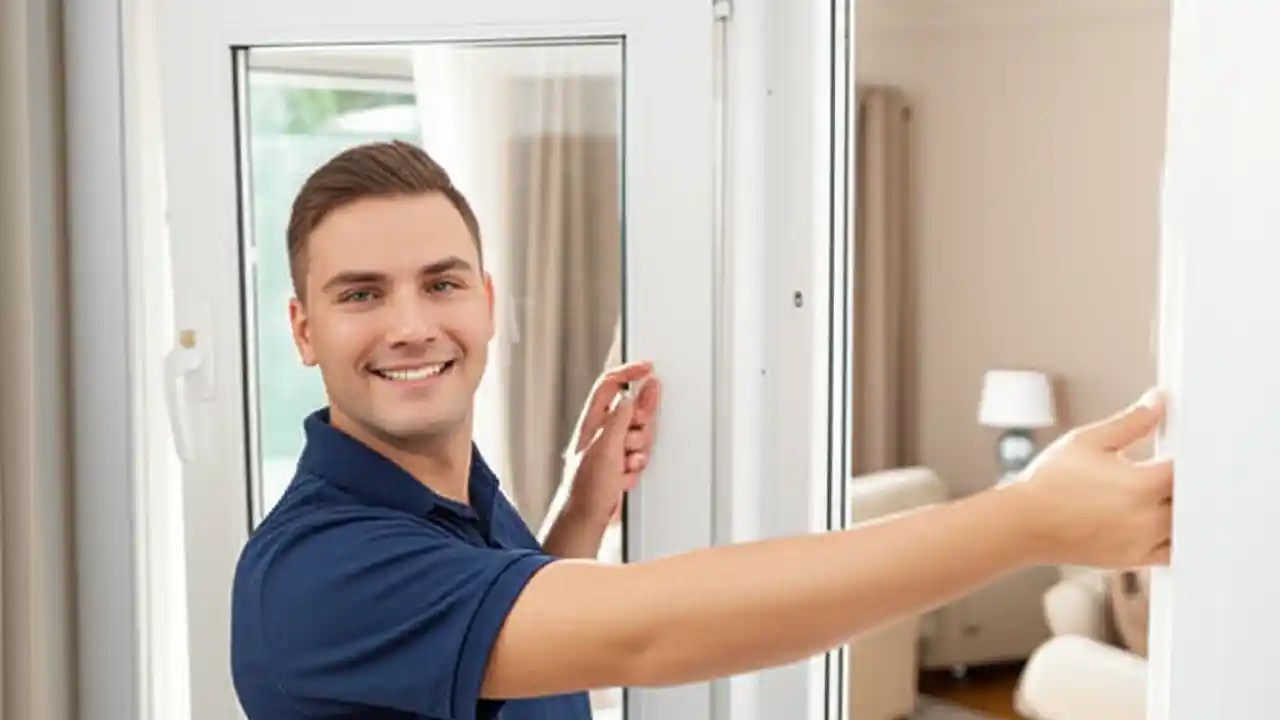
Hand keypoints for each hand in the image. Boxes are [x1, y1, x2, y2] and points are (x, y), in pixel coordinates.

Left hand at [565, 361, 661, 524]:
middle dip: (640, 424)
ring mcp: (612, 448)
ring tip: (624, 464)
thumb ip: (620, 420)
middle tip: (633, 438)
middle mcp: (601, 431)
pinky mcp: (621, 464)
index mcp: (592, 421)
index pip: (610, 385)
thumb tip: (630, 396)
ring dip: (639, 450)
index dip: (629, 372)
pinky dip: (637, 465)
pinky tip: (624, 476)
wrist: (586, 518)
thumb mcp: (606, 449)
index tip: (648, 368)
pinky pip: (641, 454)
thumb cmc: (585, 487)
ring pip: (641, 434)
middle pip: (633, 409)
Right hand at [1008, 388, 1173, 567]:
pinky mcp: (1133, 559)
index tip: (1176, 447)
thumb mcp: (1088, 441)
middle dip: (1185, 482)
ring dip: (1181, 510)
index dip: (1189, 455)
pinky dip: (1171, 536)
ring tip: (1159, 493)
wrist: (1024, 524)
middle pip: (1193, 499)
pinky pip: (1171, 551)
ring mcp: (1143, 543)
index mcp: (1142, 485)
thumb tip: (1158, 402)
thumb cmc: (1049, 483)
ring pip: (1186, 527)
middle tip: (1167, 468)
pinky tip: (1154, 519)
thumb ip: (1130, 421)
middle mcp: (1149, 518)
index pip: (1188, 469)